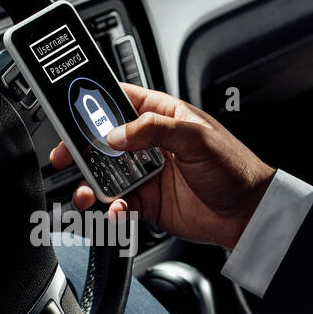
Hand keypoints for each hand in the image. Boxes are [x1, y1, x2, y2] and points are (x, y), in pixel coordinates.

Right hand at [49, 84, 274, 248]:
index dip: (92, 102)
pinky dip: (111, 210)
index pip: (118, 99)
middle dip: (79, 149)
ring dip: (90, 185)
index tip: (69, 110)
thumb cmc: (234, 168)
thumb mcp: (196, 137)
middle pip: (101, 140)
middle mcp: (149, 143)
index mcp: (161, 115)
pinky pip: (117, 205)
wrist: (248, 214)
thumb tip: (116, 134)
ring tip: (86, 195)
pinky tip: (117, 211)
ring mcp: (146, 173)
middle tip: (64, 157)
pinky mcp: (147, 202)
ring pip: (104, 176)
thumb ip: (153, 130)